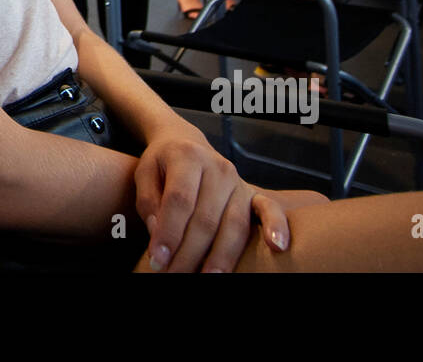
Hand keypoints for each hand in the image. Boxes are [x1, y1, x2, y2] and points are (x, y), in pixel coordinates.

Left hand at [133, 132, 298, 271]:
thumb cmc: (163, 165)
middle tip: (173, 275)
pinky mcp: (253, 194)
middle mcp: (218, 168)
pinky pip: (269, 210)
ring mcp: (239, 181)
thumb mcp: (145, 173)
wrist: (187, 144)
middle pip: (206, 219)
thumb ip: (149, 202)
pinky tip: (277, 247)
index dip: (169, 233)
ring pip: (234, 225)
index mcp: (188, 157)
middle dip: (189, 254)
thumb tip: (159, 235)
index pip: (179, 200)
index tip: (158, 259)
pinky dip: (276, 227)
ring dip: (220, 258)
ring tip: (207, 279)